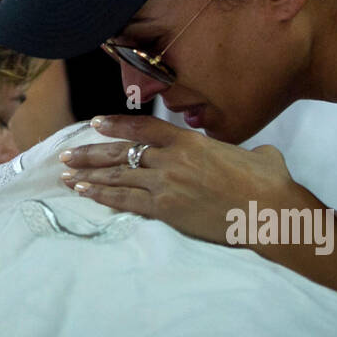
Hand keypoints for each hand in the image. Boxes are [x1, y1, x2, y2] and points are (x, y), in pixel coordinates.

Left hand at [57, 114, 311, 244]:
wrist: (270, 212)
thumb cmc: (268, 182)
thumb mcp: (254, 153)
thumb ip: (238, 152)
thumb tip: (252, 155)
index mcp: (190, 140)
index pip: (144, 127)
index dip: (116, 125)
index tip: (95, 124)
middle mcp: (172, 159)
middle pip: (121, 153)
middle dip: (90, 154)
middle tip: (67, 155)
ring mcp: (166, 184)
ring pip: (118, 176)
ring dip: (88, 176)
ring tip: (66, 175)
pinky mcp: (166, 210)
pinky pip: (125, 201)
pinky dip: (102, 196)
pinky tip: (84, 193)